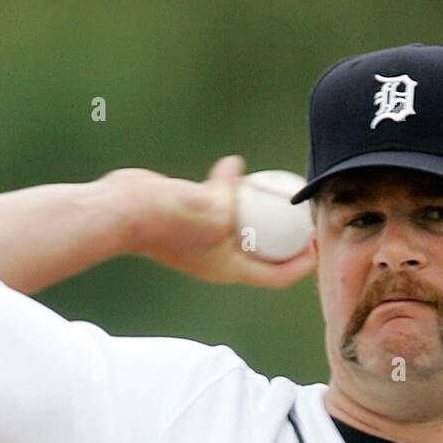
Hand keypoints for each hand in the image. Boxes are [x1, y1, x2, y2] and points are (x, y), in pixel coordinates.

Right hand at [113, 157, 317, 288]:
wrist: (125, 210)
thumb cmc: (170, 219)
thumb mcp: (213, 209)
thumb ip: (234, 196)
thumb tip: (239, 169)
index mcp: (230, 269)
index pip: (277, 275)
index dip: (302, 264)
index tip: (317, 244)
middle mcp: (220, 259)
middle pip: (264, 255)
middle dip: (287, 240)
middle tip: (305, 218)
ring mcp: (205, 240)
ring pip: (243, 228)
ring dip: (261, 213)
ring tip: (279, 192)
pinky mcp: (192, 219)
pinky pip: (221, 206)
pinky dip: (232, 190)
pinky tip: (235, 167)